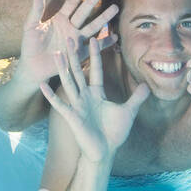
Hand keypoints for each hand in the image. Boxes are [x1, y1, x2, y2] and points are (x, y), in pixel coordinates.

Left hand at [18, 0, 118, 87]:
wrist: (32, 66)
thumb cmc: (29, 45)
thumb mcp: (31, 26)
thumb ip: (36, 10)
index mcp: (59, 19)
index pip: (72, 3)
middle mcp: (70, 28)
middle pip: (84, 12)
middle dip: (92, 1)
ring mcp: (76, 40)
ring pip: (92, 27)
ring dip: (103, 18)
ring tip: (114, 7)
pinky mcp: (79, 54)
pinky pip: (93, 47)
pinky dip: (104, 43)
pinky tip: (115, 37)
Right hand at [40, 38, 149, 164]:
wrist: (105, 152)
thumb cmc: (114, 133)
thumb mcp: (128, 112)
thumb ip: (136, 98)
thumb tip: (148, 86)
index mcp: (97, 94)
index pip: (96, 70)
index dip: (95, 55)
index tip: (94, 38)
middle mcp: (85, 97)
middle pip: (79, 72)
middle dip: (75, 55)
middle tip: (70, 37)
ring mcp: (77, 105)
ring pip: (69, 83)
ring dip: (63, 69)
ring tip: (56, 54)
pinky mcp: (72, 116)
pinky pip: (59, 104)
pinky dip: (51, 95)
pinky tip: (42, 85)